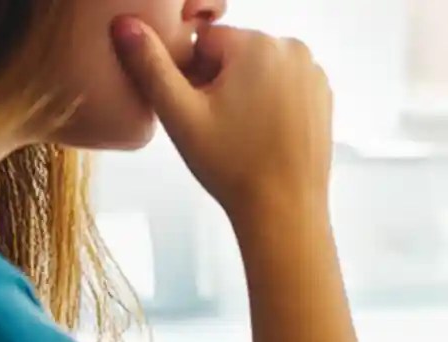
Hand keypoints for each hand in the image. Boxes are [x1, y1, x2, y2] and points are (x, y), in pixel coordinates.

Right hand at [111, 17, 332, 226]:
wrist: (285, 210)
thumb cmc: (235, 167)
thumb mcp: (180, 114)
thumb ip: (150, 65)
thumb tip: (124, 25)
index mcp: (259, 45)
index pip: (205, 42)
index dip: (192, 75)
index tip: (198, 109)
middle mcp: (293, 51)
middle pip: (235, 53)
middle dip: (220, 82)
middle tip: (218, 124)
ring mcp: (313, 74)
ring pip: (259, 70)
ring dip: (244, 92)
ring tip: (240, 132)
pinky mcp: (323, 97)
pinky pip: (283, 87)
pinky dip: (270, 103)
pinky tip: (262, 135)